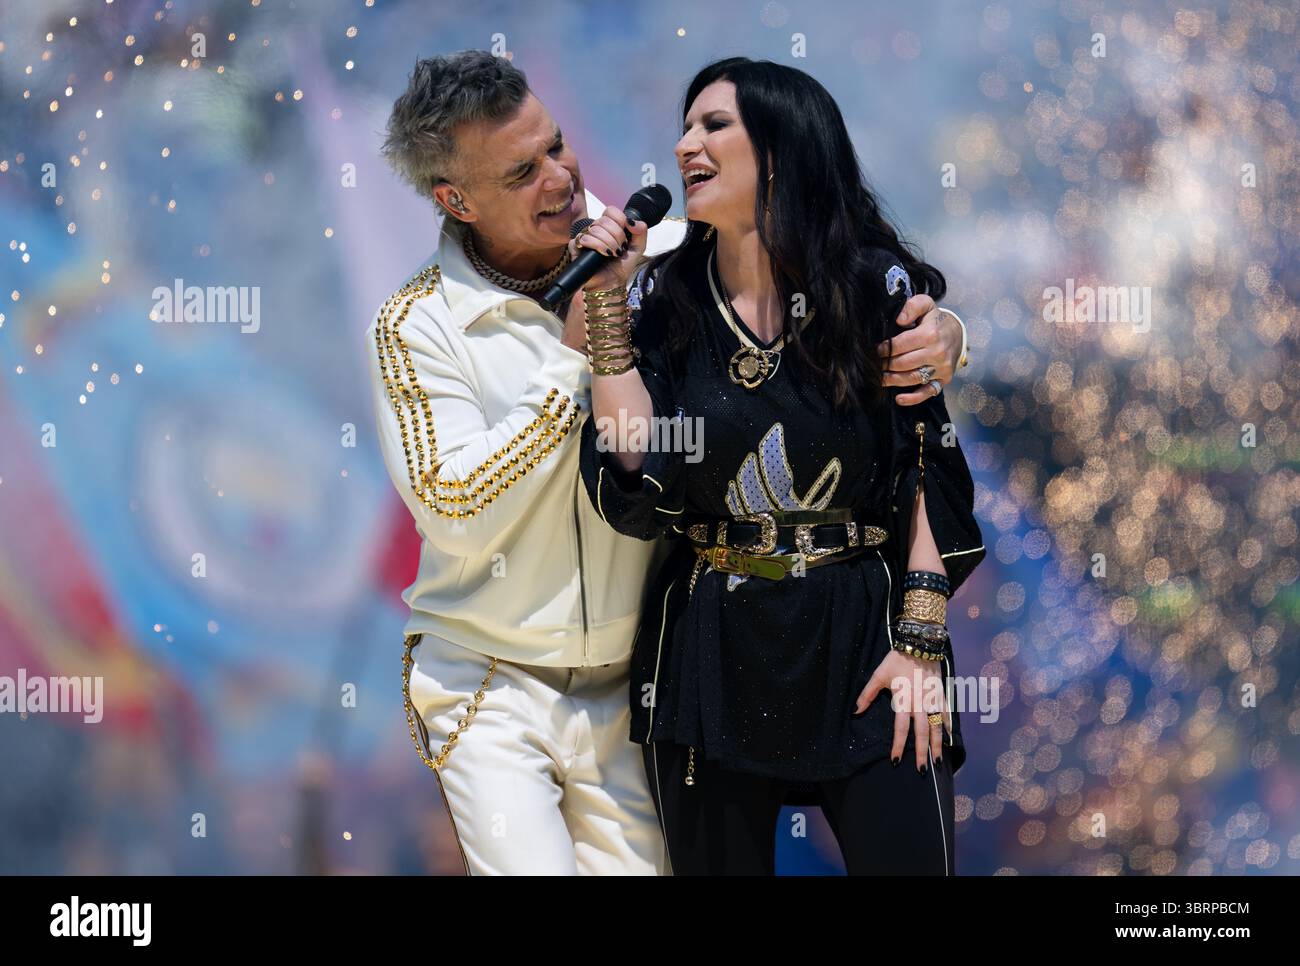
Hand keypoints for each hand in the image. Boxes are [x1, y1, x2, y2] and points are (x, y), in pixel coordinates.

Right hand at [568, 205, 648, 292]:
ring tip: (612, 254)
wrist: (610, 284)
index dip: (619, 219)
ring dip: (608, 243)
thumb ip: (640, 232)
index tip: (626, 233)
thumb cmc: (620, 267)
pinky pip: (585, 238)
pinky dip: (597, 246)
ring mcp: (585, 237)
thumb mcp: (637, 249)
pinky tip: (603, 255)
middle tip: (620, 249)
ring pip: (595, 229)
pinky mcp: (575, 246)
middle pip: (604, 220)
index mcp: (609, 227)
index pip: (610, 211)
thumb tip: (633, 221)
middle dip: (617, 236)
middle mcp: (596, 230)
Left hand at [854, 648, 949, 771]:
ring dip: (937, 745)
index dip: (898, 745)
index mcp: (903, 699)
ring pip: (936, 727)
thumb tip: (855, 711)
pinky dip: (947, 726)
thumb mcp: (878, 675)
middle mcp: (920, 702)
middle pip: (921, 733)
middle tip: (922, 771)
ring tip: (937, 761)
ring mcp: (933, 699)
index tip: (896, 761)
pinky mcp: (941, 693)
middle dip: (922, 753)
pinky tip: (949, 739)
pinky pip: (946, 713)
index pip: (900, 728)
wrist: (919, 643)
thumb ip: (867, 695)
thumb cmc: (896, 660)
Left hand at [876, 295, 963, 405]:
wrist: (958, 333)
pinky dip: (912, 398)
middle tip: (873, 365)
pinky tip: (898, 399)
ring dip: (892, 380)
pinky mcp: (944, 380)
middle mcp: (937, 353)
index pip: (899, 345)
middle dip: (885, 365)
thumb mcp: (926, 305)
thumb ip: (912, 306)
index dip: (884, 349)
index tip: (874, 351)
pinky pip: (927, 392)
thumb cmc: (935, 320)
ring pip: (911, 378)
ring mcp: (941, 368)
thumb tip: (899, 319)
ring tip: (879, 378)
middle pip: (902, 363)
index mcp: (930, 334)